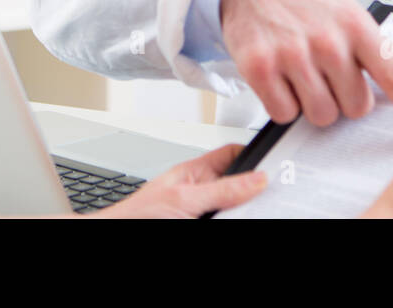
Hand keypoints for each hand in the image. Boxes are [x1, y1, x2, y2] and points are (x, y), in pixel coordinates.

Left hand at [90, 143, 266, 217]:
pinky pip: (226, 220)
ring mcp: (201, 213)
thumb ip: (222, 189)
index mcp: (196, 174)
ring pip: (235, 211)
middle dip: (255, 194)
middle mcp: (201, 194)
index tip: (278, 165)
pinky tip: (246, 218)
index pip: (232, 156)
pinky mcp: (201, 223)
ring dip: (247, 212)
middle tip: (276, 200)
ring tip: (263, 211)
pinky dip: (236, 219)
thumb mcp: (185, 199)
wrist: (114, 237)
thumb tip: (257, 178)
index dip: (254, 157)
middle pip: (239, 189)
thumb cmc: (136, 217)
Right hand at [219, 0, 392, 133]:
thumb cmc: (300, 0)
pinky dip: (282, 103)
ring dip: (311, 102)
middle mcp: (327, 39)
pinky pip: (284, 114)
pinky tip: (279, 76)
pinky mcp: (260, 68)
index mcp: (355, 24)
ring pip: (321, 115)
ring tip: (301, 72)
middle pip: (355, 108)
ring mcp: (292, 54)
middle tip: (326, 72)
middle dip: (342, 97)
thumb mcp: (345, 11)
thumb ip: (368, 48)